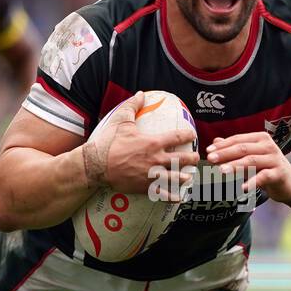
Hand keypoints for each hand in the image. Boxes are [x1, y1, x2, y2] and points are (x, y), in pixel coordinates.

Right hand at [83, 91, 198, 193]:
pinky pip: (163, 194)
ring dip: (185, 177)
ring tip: (190, 176)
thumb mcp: (121, 121)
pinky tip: (180, 197)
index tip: (193, 135)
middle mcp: (156, 160)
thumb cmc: (108, 143)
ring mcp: (152, 175)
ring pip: (176, 178)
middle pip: (182, 159)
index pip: (178, 137)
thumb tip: (140, 94)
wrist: (96, 165)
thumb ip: (132, 106)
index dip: (188, 135)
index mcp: (153, 143)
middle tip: (195, 158)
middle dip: (192, 158)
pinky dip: (173, 196)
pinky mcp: (145, 187)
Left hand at [205, 131, 290, 202]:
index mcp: (260, 138)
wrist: (290, 182)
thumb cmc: (267, 168)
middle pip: (243, 149)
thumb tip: (215, 141)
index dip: (222, 145)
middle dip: (225, 154)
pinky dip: (252, 182)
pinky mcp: (279, 174)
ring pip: (251, 161)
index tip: (208, 151)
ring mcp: (275, 159)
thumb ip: (234, 149)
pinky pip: (263, 177)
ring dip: (235, 166)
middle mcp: (268, 146)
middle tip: (211, 159)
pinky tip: (242, 188)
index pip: (238, 139)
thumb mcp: (250, 157)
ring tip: (221, 171)